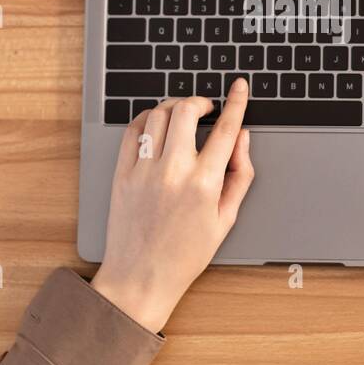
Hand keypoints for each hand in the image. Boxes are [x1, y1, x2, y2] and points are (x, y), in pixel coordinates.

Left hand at [92, 79, 255, 331]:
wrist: (140, 277)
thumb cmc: (185, 255)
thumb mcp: (225, 219)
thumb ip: (239, 174)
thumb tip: (241, 139)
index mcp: (204, 184)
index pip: (225, 129)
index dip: (236, 103)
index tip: (239, 87)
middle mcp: (173, 172)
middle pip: (186, 111)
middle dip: (201, 101)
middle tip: (207, 107)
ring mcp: (143, 171)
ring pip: (158, 115)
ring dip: (174, 107)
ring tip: (182, 115)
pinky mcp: (122, 174)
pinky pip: (133, 131)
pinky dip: (147, 119)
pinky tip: (156, 123)